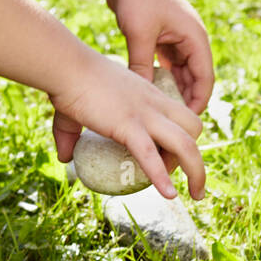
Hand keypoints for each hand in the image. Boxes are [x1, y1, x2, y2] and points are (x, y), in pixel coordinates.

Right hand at [48, 51, 206, 200]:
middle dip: (192, 153)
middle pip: (194, 126)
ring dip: (196, 172)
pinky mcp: (128, 125)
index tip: (167, 155)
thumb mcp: (79, 106)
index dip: (180, 136)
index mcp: (147, 94)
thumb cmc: (69, 81)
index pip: (180, 115)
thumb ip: (70, 133)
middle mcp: (153, 102)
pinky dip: (161, 177)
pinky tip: (168, 194)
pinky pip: (150, 156)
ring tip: (196, 195)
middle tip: (175, 172)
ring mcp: (144, 114)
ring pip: (186, 144)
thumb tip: (64, 157)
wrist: (64, 65)